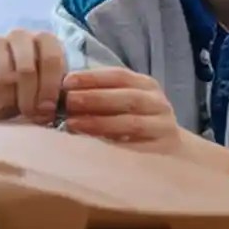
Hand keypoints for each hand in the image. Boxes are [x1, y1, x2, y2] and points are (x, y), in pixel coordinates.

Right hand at [0, 29, 65, 123]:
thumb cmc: (42, 96)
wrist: (14, 104)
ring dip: (9, 99)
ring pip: (2, 74)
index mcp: (46, 41)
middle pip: (26, 67)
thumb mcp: (59, 95)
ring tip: (12, 110)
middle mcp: (20, 37)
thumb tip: (47, 106)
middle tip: (29, 112)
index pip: (50, 57)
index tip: (47, 107)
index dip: (49, 87)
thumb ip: (62, 98)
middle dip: (28, 97)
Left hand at [61, 67, 183, 154]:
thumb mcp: (121, 102)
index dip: (93, 78)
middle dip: (96, 99)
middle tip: (69, 102)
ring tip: (74, 123)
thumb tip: (60, 91)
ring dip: (101, 123)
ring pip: (132, 123)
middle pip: (128, 98)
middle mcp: (157, 103)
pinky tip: (92, 147)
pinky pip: (136, 149)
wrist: (168, 153)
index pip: (119, 76)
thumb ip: (99, 94)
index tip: (67, 82)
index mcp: (145, 85)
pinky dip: (114, 147)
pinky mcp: (161, 151)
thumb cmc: (133, 122)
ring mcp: (162, 127)